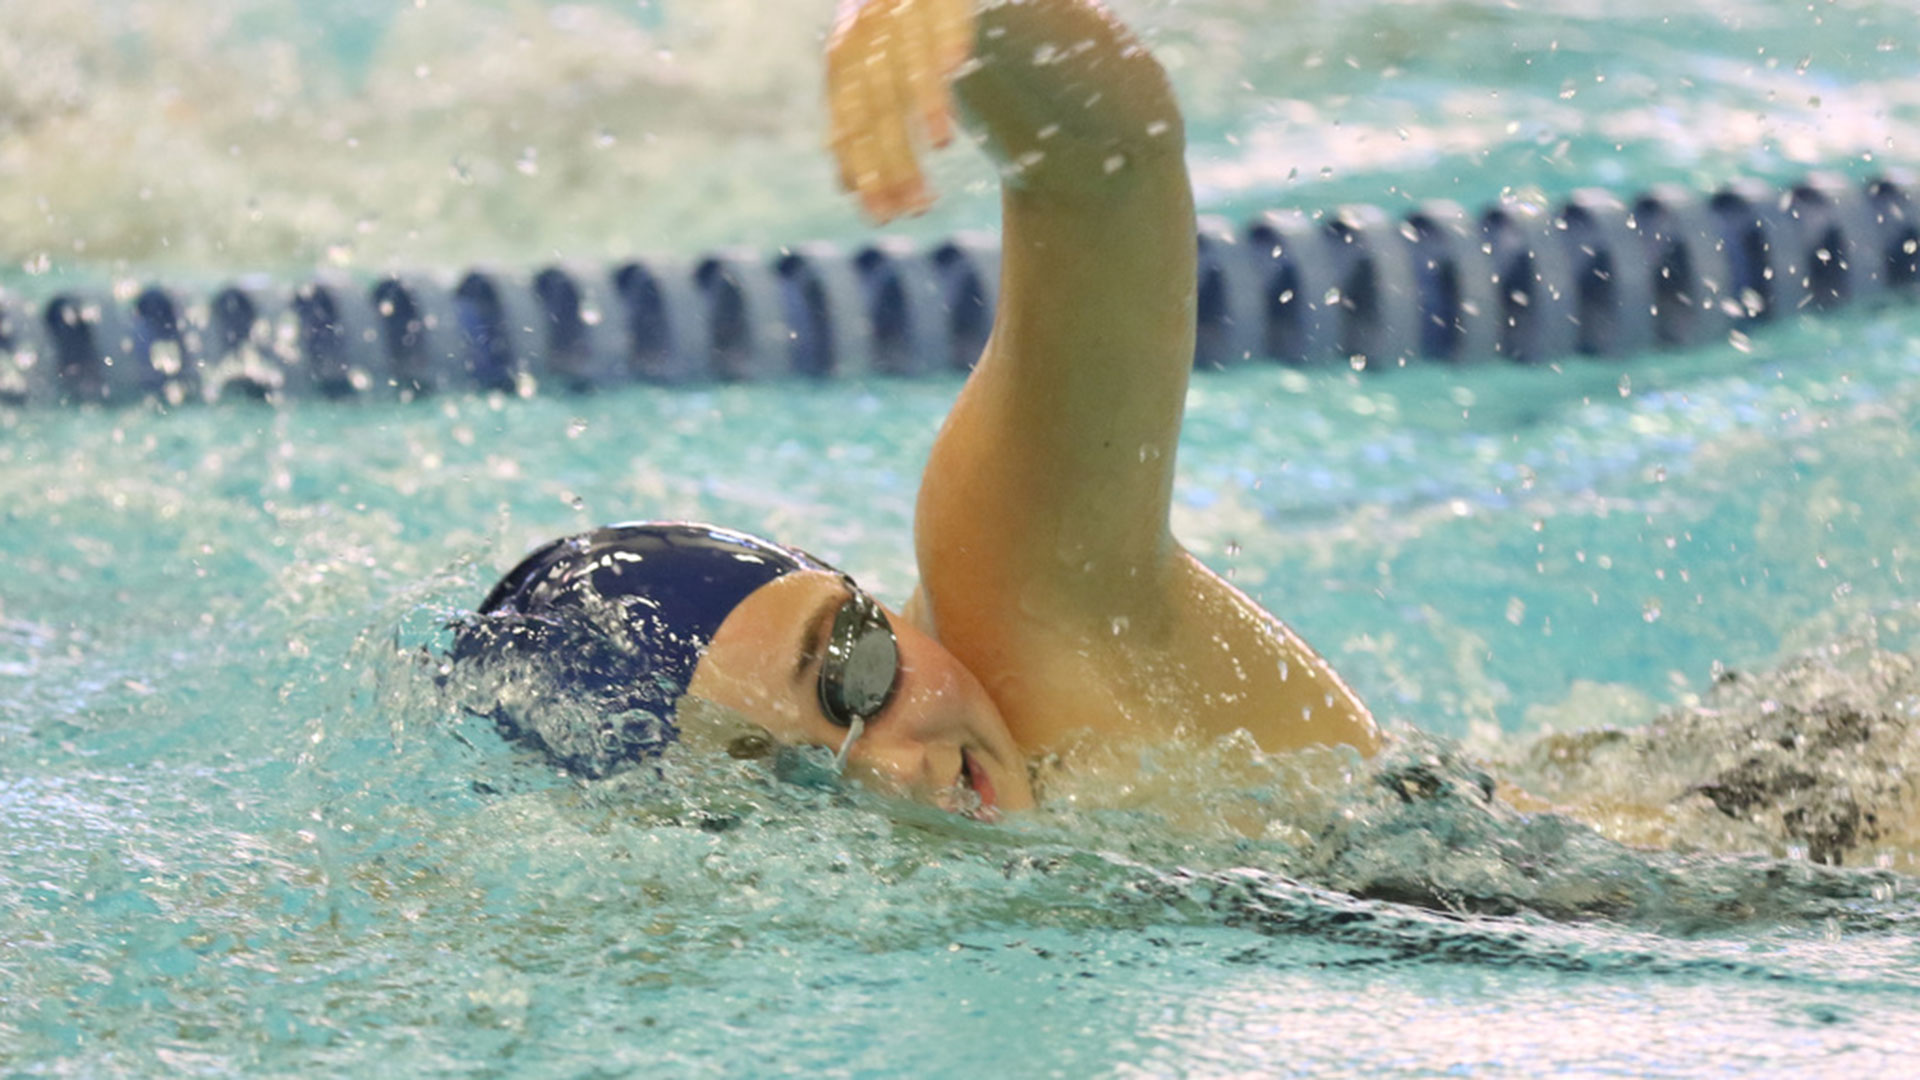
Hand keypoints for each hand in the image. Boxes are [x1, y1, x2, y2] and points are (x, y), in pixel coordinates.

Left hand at [826, 0, 974, 221]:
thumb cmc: (888, 29)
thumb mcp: (863, 70)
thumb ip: (856, 121)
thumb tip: (845, 186)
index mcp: (843, 64)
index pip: (850, 128)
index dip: (865, 173)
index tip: (883, 217)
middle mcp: (863, 39)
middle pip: (878, 108)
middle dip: (895, 160)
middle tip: (919, 206)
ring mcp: (895, 14)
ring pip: (906, 66)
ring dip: (924, 104)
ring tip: (942, 144)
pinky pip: (936, 19)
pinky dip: (945, 42)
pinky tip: (957, 67)